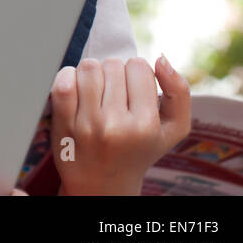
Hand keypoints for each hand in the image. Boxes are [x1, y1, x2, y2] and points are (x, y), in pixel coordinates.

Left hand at [50, 55, 190, 194]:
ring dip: (92, 73)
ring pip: (88, 68)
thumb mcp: (173, 129)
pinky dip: (69, 76)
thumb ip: (179, 93)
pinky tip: (77, 89)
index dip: (136, 72)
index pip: (139, 66)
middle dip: (114, 72)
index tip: (134, 88)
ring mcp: (87, 124)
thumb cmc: (140, 149)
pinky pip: (63, 82)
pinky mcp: (63, 123)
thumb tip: (162, 59)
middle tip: (115, 92)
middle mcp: (116, 125)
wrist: (104, 184)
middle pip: (112, 64)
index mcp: (145, 125)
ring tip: (97, 90)